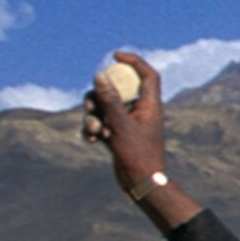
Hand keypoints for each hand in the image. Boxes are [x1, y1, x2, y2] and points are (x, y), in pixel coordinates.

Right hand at [82, 51, 199, 231]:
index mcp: (149, 106)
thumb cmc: (138, 156)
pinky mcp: (118, 134)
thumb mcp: (120, 125)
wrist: (141, 185)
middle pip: (116, 90)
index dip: (134, 61)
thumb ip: (110, 100)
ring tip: (94, 131)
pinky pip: (101, 122)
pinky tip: (90, 140)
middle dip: (98, 96)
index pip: (147, 75)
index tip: (115, 55)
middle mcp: (140, 112)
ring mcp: (128, 123)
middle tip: (91, 107)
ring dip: (93, 116)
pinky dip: (93, 128)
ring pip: (104, 107)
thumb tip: (100, 74)